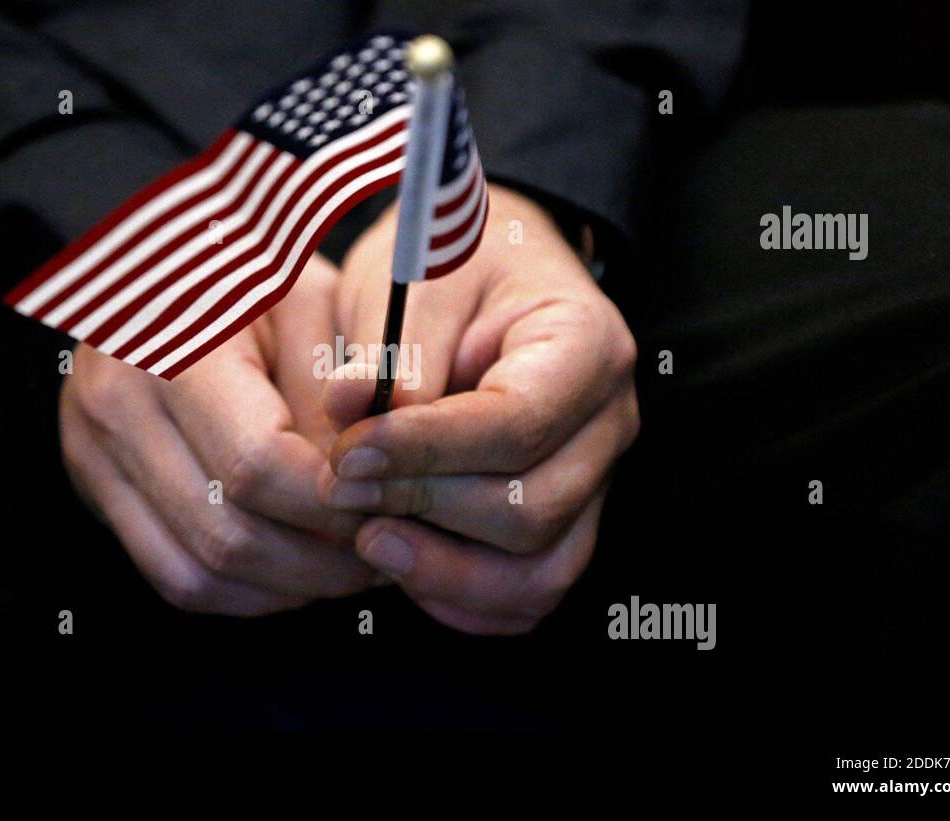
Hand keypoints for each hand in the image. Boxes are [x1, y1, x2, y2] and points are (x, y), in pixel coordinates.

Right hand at [60, 253, 375, 614]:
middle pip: (230, 534)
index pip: (257, 467)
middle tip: (387, 544)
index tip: (394, 504)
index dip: (336, 503)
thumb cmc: (247, 267)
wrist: (155, 259)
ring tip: (352, 562)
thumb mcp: (308, 298)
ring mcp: (92, 452)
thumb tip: (374, 480)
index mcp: (172, 346)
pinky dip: (245, 592)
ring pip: (200, 572)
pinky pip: (172, 575)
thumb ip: (341, 388)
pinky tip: (297, 568)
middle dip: (323, 560)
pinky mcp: (95, 484)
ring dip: (288, 587)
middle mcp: (117, 406)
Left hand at [321, 185, 638, 633]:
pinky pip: (532, 593)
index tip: (350, 450)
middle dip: (425, 507)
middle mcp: (607, 421)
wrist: (494, 267)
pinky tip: (404, 570)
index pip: (516, 424)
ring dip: (443, 570)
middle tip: (343, 486)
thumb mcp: (420, 276)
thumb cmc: (458, 263)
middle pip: (530, 509)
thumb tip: (349, 415)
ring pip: (540, 570)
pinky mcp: (567, 519)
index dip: (425, 450)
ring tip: (368, 538)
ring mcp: (595, 478)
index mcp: (585, 345)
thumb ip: (392, 351)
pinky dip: (468, 600)